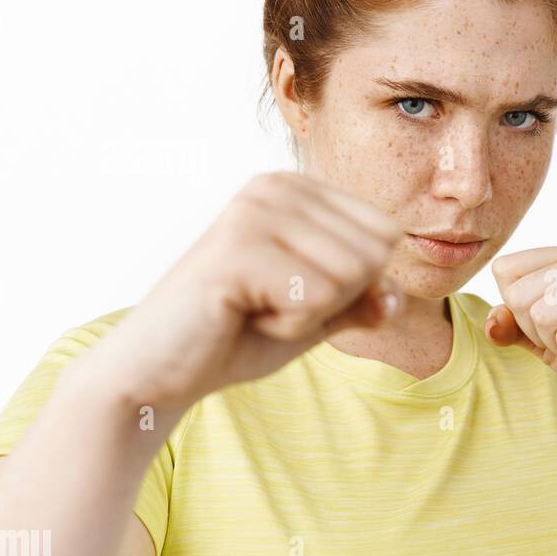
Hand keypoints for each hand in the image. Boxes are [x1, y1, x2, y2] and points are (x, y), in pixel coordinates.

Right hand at [86, 171, 403, 411]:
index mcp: (299, 188)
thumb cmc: (239, 334)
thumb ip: (365, 300)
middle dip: (333, 300)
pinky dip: (289, 326)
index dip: (354, 285)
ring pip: (350, 277)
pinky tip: (243, 317)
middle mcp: (276, 186)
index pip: (386, 235)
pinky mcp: (238, 249)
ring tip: (256, 309)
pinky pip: (316, 299)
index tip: (294, 292)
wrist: (160, 369)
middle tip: (271, 305)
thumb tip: (396, 294)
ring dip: (309, 314)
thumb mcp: (320, 314)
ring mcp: (254, 212)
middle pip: (373, 255)